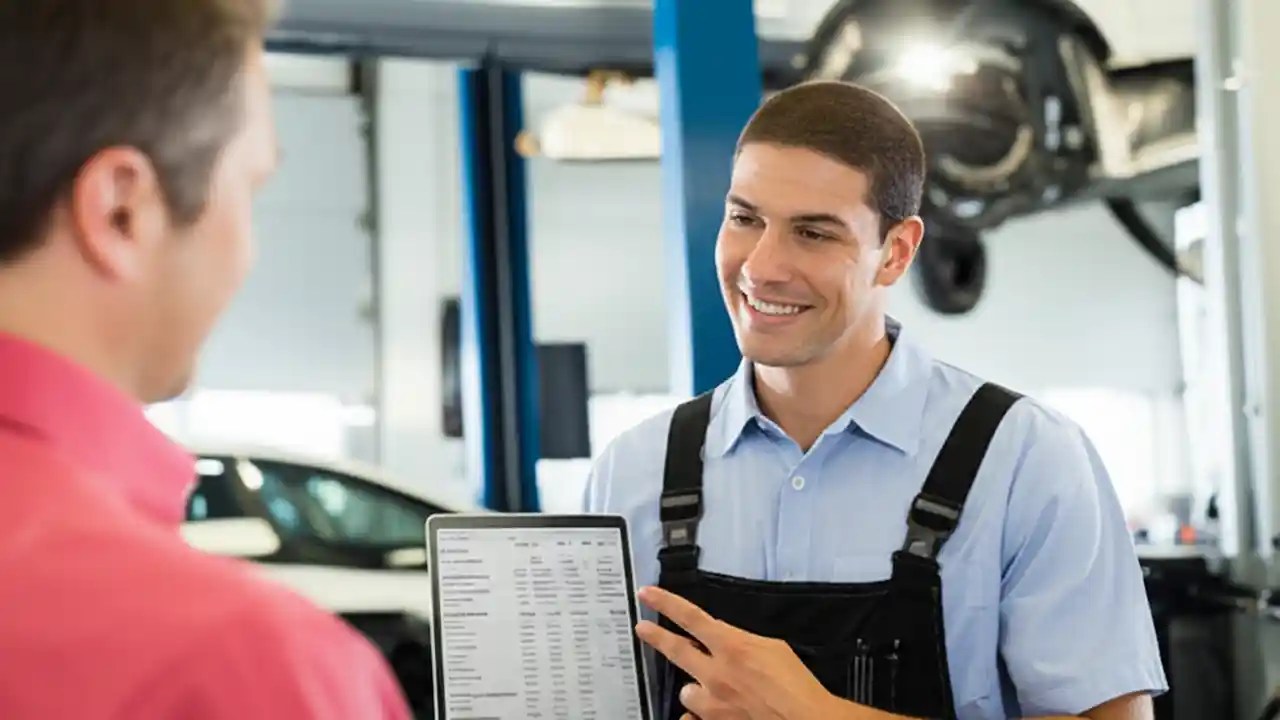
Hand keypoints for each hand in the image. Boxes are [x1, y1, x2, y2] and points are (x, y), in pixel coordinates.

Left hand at [635, 586, 839, 719]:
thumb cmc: (796, 684)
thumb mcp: (773, 649)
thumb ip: (743, 644)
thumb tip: (728, 645)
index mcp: (731, 646)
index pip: (690, 617)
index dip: (665, 603)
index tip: (646, 594)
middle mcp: (715, 673)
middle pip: (675, 650)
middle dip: (655, 636)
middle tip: (642, 628)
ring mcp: (712, 703)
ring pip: (686, 691)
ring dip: (696, 688)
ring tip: (712, 690)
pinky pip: (694, 719)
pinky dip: (700, 717)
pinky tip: (712, 714)